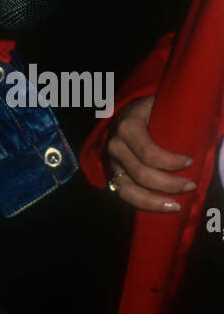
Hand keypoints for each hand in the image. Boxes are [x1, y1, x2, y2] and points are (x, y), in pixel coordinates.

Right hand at [105, 95, 196, 211]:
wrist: (125, 114)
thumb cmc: (150, 111)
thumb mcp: (158, 106)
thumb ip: (173, 117)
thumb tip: (201, 136)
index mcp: (127, 126)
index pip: (148, 152)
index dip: (171, 162)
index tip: (191, 162)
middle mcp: (115, 145)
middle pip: (141, 174)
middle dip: (169, 184)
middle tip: (191, 186)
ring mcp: (112, 161)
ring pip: (129, 190)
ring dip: (154, 202)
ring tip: (176, 206)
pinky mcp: (112, 174)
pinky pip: (124, 195)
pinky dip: (144, 204)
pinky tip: (162, 207)